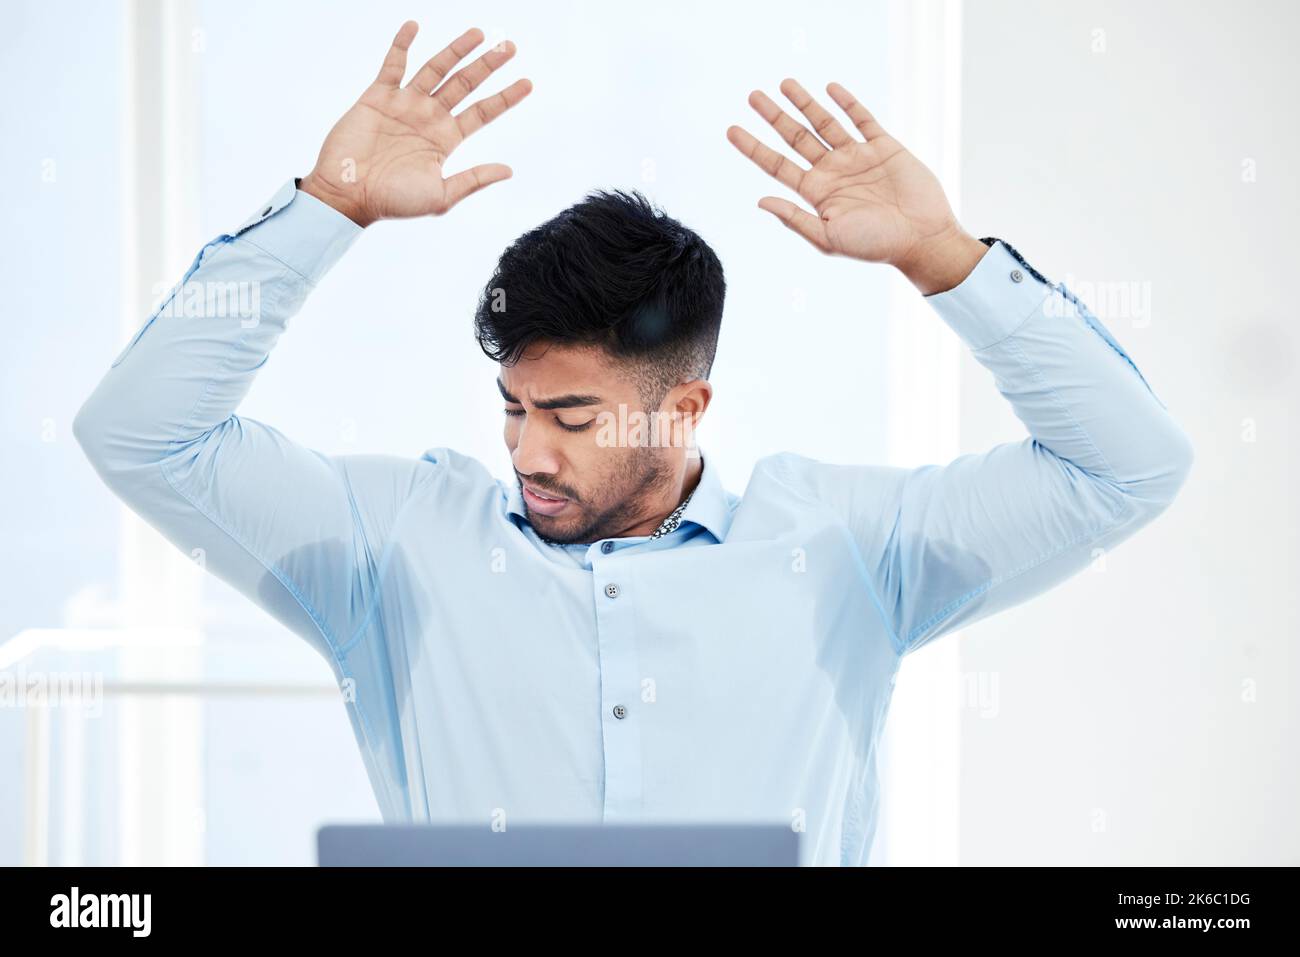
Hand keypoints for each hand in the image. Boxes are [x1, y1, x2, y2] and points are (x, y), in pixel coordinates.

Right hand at [300, 22, 532, 226]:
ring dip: (456, 50)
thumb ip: (474, 180)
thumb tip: (508, 170)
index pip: (482, 112)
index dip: (505, 97)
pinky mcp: (377, 96)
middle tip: (509, 46)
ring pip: (436, 69)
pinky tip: (414, 26)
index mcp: (446, 139)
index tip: (528, 82)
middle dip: (487, 65)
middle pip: (464, 84)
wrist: (349, 195)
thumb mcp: (441, 196)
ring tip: (479, 33)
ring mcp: (404, 104)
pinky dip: (402, 44)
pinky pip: (392, 65)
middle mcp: (429, 117)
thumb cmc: (394, 202)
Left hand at [727, 79, 985, 293]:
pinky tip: (831, 88)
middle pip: (795, 138)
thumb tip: (760, 200)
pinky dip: (848, 103)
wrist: (922, 240)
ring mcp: (858, 158)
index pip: (776, 165)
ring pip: (825, 123)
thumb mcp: (828, 237)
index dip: (753, 147)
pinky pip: (863, 120)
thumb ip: (795, 218)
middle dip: (774, 116)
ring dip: (804, 103)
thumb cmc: (875, 246)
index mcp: (816, 194)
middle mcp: (833, 172)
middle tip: (752, 96)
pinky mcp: (884, 148)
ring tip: (784, 83)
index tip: (731, 130)